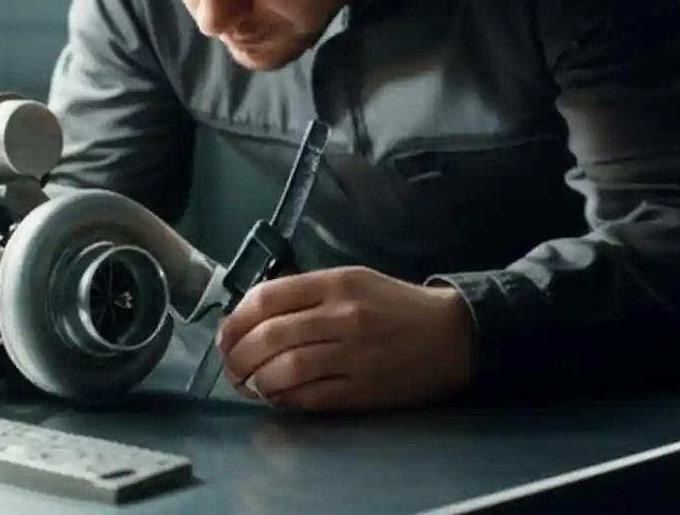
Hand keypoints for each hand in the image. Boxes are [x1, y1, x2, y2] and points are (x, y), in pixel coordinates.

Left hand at [216, 267, 476, 410]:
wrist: (453, 334)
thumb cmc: (396, 305)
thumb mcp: (353, 280)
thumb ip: (307, 292)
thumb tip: (254, 312)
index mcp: (336, 283)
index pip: (267, 298)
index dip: (236, 319)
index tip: (226, 333)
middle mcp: (343, 316)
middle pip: (269, 336)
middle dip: (238, 355)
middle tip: (230, 365)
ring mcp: (354, 355)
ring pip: (285, 369)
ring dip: (256, 380)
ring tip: (249, 383)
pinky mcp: (364, 389)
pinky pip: (310, 397)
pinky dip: (283, 398)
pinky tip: (275, 395)